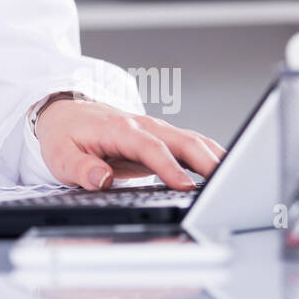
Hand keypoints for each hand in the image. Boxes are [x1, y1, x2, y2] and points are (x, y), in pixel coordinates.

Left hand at [33, 98, 225, 190]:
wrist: (64, 112)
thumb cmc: (64, 135)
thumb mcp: (60, 155)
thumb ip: (81, 169)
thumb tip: (101, 179)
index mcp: (118, 129)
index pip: (151, 148)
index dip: (170, 167)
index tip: (186, 186)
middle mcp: (142, 126)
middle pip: (183, 140)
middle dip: (208, 161)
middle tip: (228, 184)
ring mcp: (155, 130)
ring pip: (193, 141)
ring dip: (216, 158)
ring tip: (238, 179)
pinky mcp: (161, 138)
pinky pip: (191, 145)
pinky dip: (211, 156)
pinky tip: (226, 171)